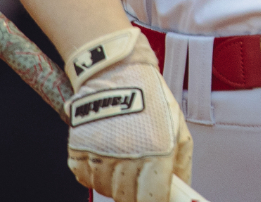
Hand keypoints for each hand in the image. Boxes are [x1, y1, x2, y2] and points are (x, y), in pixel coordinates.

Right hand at [64, 28, 192, 201]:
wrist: (115, 71)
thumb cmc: (149, 96)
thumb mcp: (177, 124)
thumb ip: (181, 163)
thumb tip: (182, 189)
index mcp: (155, 151)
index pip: (154, 198)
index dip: (157, 200)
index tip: (158, 198)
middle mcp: (126, 157)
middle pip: (128, 200)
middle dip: (137, 192)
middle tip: (141, 175)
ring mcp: (99, 157)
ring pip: (107, 189)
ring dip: (116, 181)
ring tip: (123, 154)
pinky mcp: (78, 154)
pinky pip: (87, 179)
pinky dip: (97, 172)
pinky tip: (106, 151)